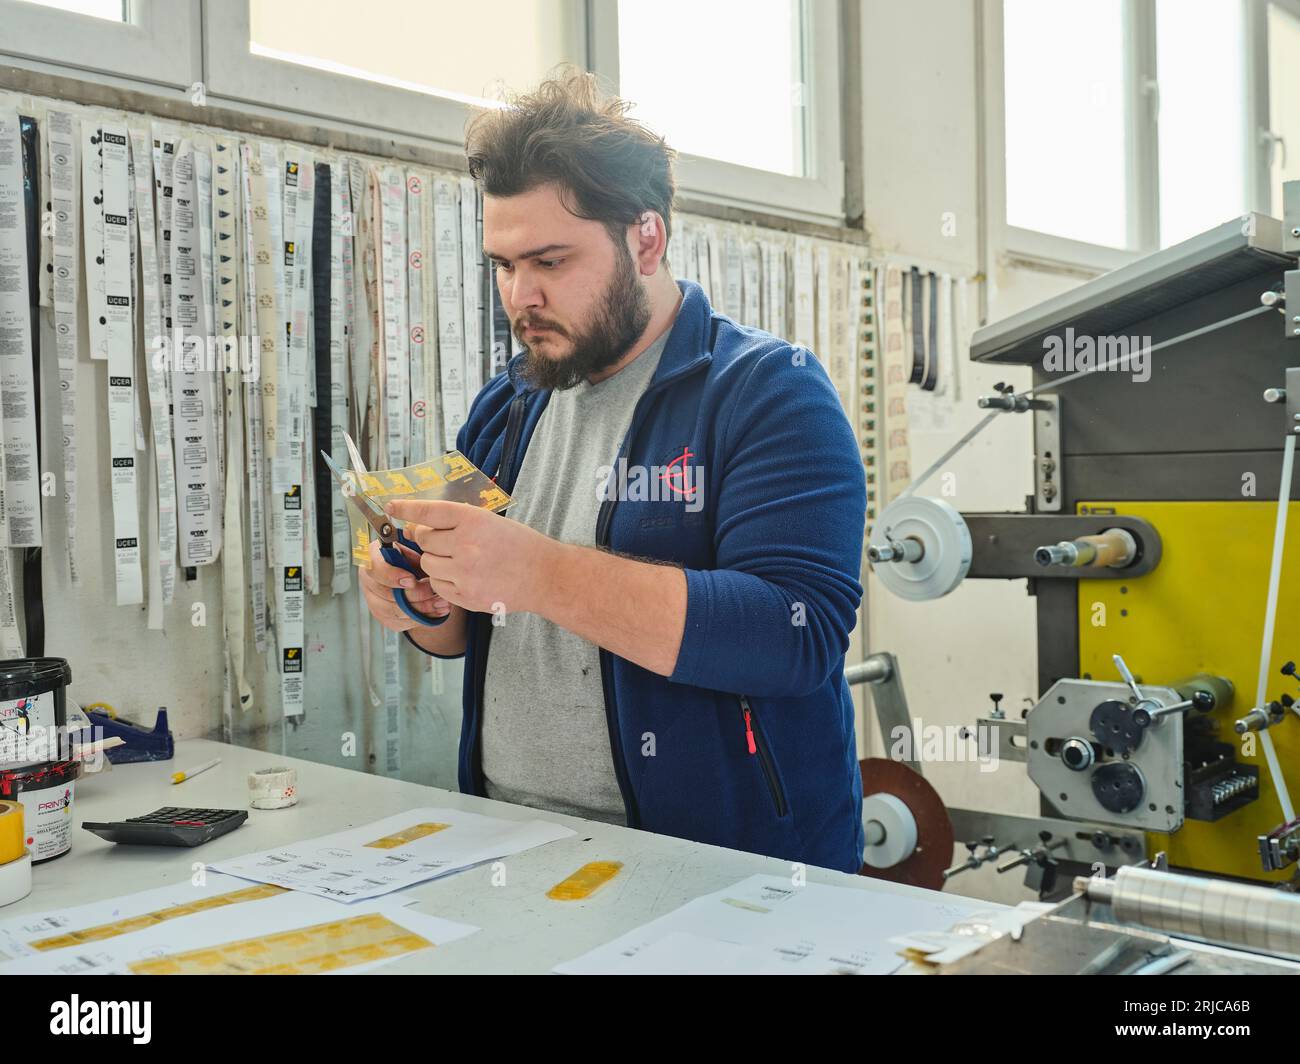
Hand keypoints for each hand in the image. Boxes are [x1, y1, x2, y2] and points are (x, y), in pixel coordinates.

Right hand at [358, 534, 453, 631]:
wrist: (419, 573)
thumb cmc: (417, 556)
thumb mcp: (417, 544)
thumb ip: (415, 540)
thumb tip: (413, 532)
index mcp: (373, 556)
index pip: (373, 568)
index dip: (392, 576)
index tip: (411, 580)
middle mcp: (369, 579)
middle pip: (384, 594)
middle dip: (413, 596)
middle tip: (434, 593)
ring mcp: (373, 598)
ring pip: (392, 611)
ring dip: (420, 609)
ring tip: (441, 603)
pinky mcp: (382, 615)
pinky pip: (398, 622)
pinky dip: (419, 619)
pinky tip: (436, 612)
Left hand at [384, 499, 557, 616]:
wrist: (544, 576)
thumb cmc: (520, 545)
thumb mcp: (491, 521)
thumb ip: (457, 522)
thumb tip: (419, 527)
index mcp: (474, 520)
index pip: (429, 511)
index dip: (407, 508)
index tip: (392, 506)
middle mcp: (466, 545)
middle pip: (424, 540)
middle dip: (430, 540)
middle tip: (447, 542)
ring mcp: (464, 572)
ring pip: (428, 564)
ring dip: (437, 561)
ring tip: (461, 561)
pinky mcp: (465, 595)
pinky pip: (438, 585)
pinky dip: (445, 581)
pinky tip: (466, 577)